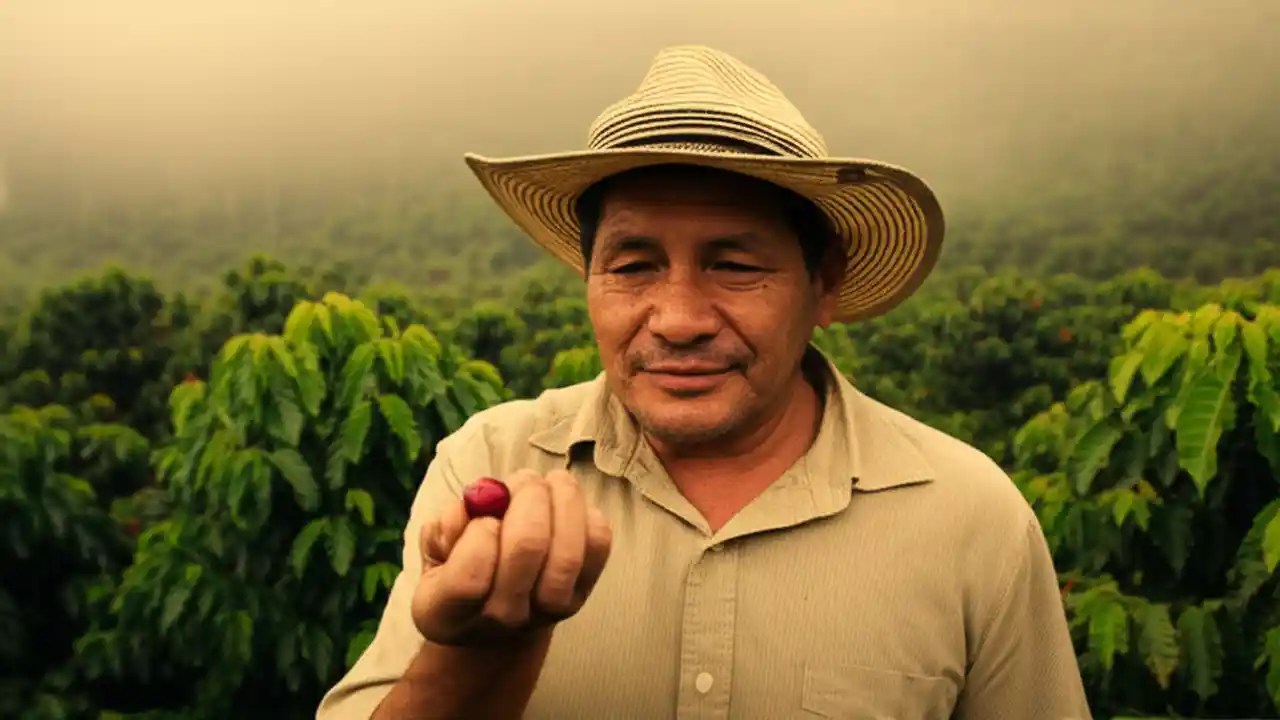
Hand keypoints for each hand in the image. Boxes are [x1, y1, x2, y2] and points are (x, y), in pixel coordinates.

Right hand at [410, 469, 612, 646]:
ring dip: (563, 500)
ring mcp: (546, 610)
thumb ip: (443, 528)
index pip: (469, 578)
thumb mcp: (433, 551)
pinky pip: (597, 545)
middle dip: (527, 497)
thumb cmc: (458, 569)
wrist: (496, 615)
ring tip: (551, 482)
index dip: (479, 533)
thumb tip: (477, 503)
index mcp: (447, 611)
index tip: (483, 517)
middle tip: (524, 480)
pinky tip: (568, 505)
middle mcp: (501, 619)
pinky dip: (587, 514)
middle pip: (527, 548)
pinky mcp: (582, 593)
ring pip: (568, 550)